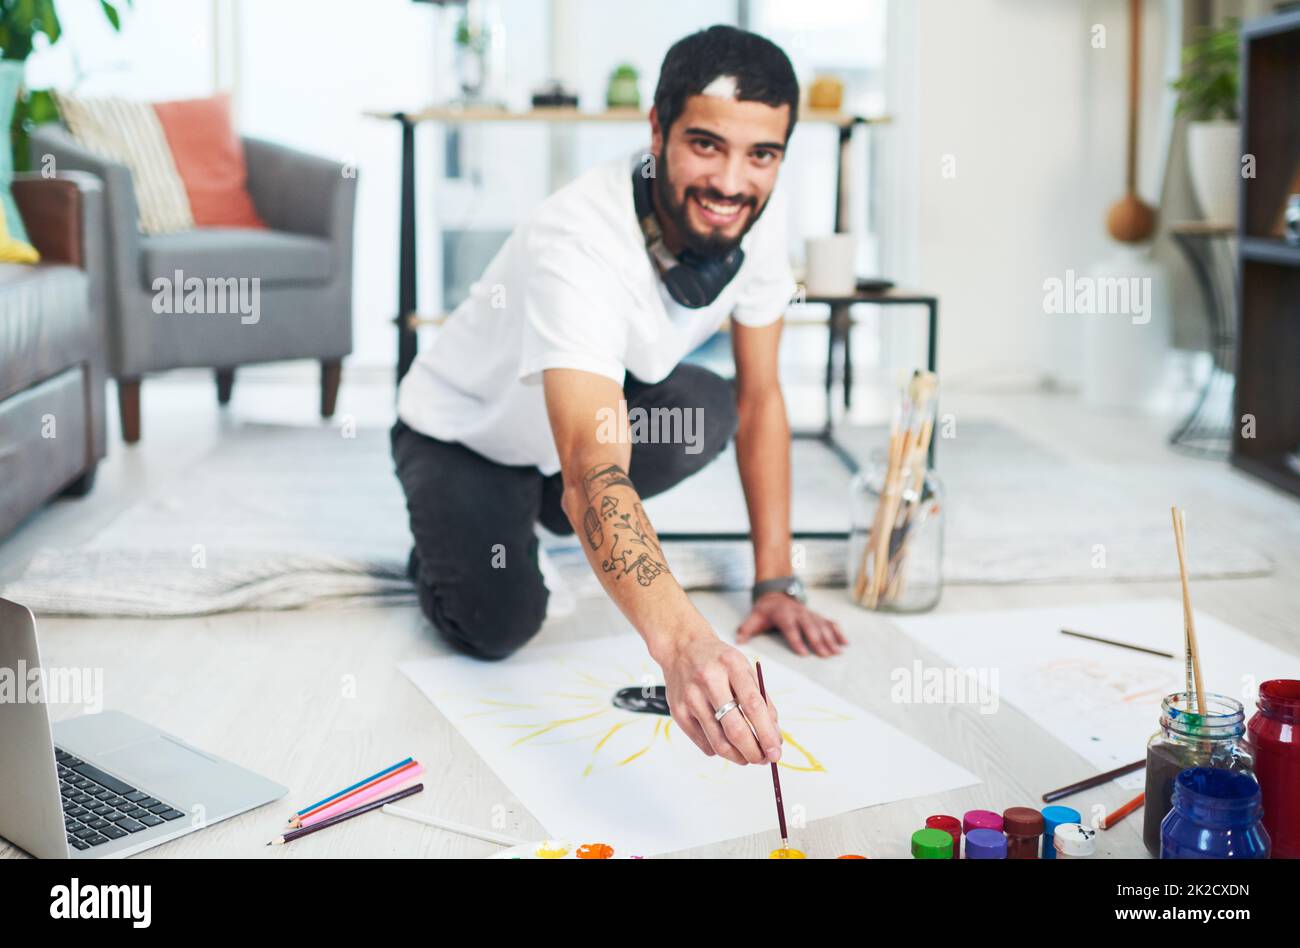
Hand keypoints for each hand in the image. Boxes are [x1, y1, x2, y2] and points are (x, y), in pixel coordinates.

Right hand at [657, 629, 781, 764]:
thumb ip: (761, 700)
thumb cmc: (718, 661)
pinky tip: (726, 743)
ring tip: (748, 757)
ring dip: (738, 757)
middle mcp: (708, 681)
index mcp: (731, 666)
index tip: (776, 751)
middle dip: (754, 752)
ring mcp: (690, 698)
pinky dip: (720, 750)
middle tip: (764, 760)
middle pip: (735, 729)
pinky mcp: (678, 713)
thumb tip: (774, 736)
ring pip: (718, 742)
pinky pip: (704, 744)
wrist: (681, 647)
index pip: (753, 706)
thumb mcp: (744, 668)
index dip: (767, 733)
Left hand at [737, 593, 846, 657]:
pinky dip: (838, 631)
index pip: (790, 628)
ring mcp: (809, 614)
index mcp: (783, 614)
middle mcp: (798, 613)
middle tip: (826, 655)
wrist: (775, 594)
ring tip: (837, 652)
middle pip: (809, 627)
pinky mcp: (816, 615)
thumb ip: (746, 629)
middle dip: (818, 641)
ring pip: (821, 625)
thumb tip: (738, 641)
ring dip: (830, 638)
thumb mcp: (753, 617)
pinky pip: (829, 622)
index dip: (797, 640)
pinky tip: (845, 643)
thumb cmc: (764, 611)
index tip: (804, 653)